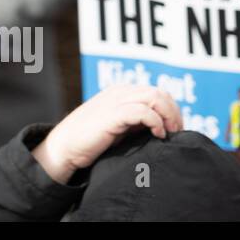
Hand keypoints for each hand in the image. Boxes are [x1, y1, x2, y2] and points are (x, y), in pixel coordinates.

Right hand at [31, 85, 182, 183]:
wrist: (64, 147)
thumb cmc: (91, 140)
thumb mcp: (119, 127)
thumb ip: (137, 122)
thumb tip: (164, 128)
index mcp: (121, 92)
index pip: (158, 93)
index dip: (172, 111)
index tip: (174, 131)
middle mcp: (120, 92)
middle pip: (160, 93)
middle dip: (174, 114)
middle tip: (175, 134)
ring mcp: (115, 101)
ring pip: (155, 97)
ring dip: (169, 116)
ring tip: (168, 134)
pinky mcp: (111, 115)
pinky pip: (142, 111)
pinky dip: (156, 122)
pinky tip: (157, 134)